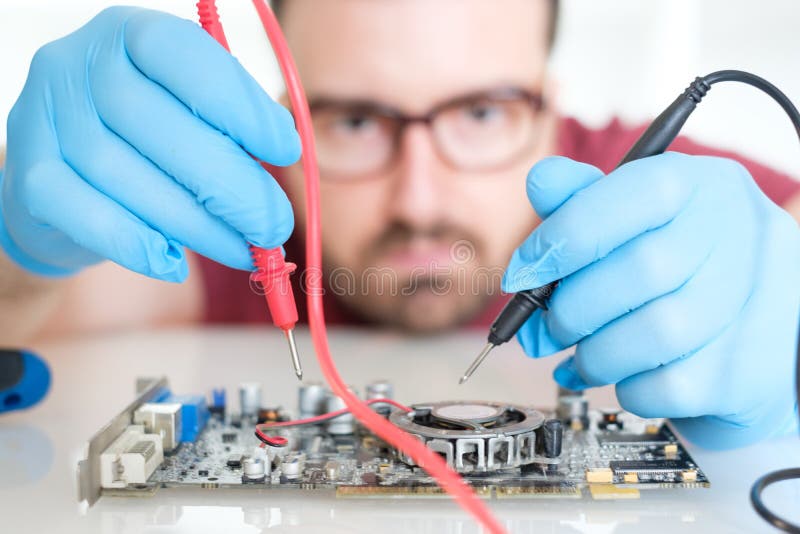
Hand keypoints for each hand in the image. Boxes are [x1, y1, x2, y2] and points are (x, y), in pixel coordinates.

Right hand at [0, 7, 299, 280]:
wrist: (66, 178)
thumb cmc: (145, 140)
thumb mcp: (188, 112)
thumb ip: (230, 123)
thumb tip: (287, 153)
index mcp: (129, 35)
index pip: (186, 58)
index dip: (242, 107)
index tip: (286, 151)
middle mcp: (78, 64)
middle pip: (160, 127)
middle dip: (231, 185)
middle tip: (273, 226)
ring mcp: (43, 117)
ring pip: (126, 177)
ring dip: (196, 225)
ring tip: (243, 250)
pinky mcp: (29, 175)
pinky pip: (86, 214)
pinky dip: (135, 244)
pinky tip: (175, 264)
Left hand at [503, 154, 799, 448]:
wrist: (752, 328)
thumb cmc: (680, 267)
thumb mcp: (635, 219)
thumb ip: (584, 201)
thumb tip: (542, 182)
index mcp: (701, 186)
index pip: (633, 193)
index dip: (564, 236)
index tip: (523, 272)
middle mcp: (738, 235)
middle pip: (640, 270)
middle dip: (572, 308)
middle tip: (547, 326)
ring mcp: (753, 303)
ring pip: (653, 335)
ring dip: (594, 354)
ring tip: (582, 354)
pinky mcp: (747, 369)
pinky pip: (667, 387)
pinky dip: (627, 387)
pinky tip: (622, 376)